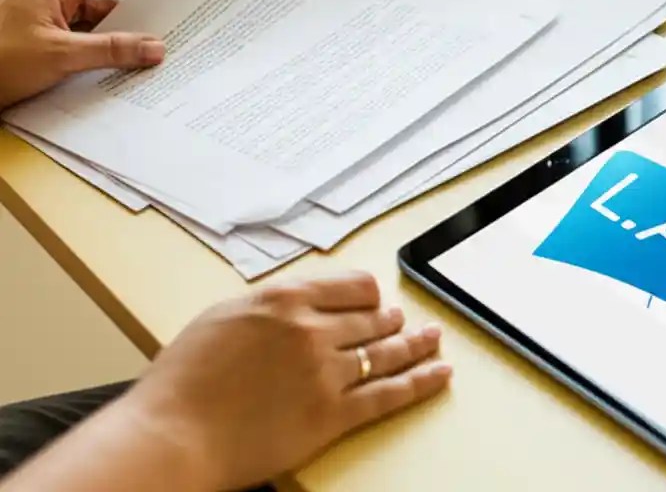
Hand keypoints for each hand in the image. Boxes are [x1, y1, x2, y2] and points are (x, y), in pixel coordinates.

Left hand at [0, 0, 179, 108]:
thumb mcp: (58, 55)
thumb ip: (111, 50)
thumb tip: (156, 48)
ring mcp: (51, 13)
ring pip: (103, 7)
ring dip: (132, 17)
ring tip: (168, 26)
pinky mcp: (50, 37)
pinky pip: (92, 32)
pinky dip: (115, 40)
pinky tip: (136, 54)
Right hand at [120, 271, 451, 489]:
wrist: (170, 435)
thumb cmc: (180, 384)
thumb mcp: (221, 319)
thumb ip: (267, 308)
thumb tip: (294, 307)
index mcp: (284, 299)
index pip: (351, 286)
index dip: (368, 294)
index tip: (374, 299)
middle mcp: (312, 330)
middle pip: (373, 319)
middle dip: (393, 320)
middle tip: (404, 321)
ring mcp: (327, 373)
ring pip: (387, 352)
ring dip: (416, 344)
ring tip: (433, 339)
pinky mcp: (333, 415)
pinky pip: (390, 394)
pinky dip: (421, 382)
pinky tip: (439, 374)